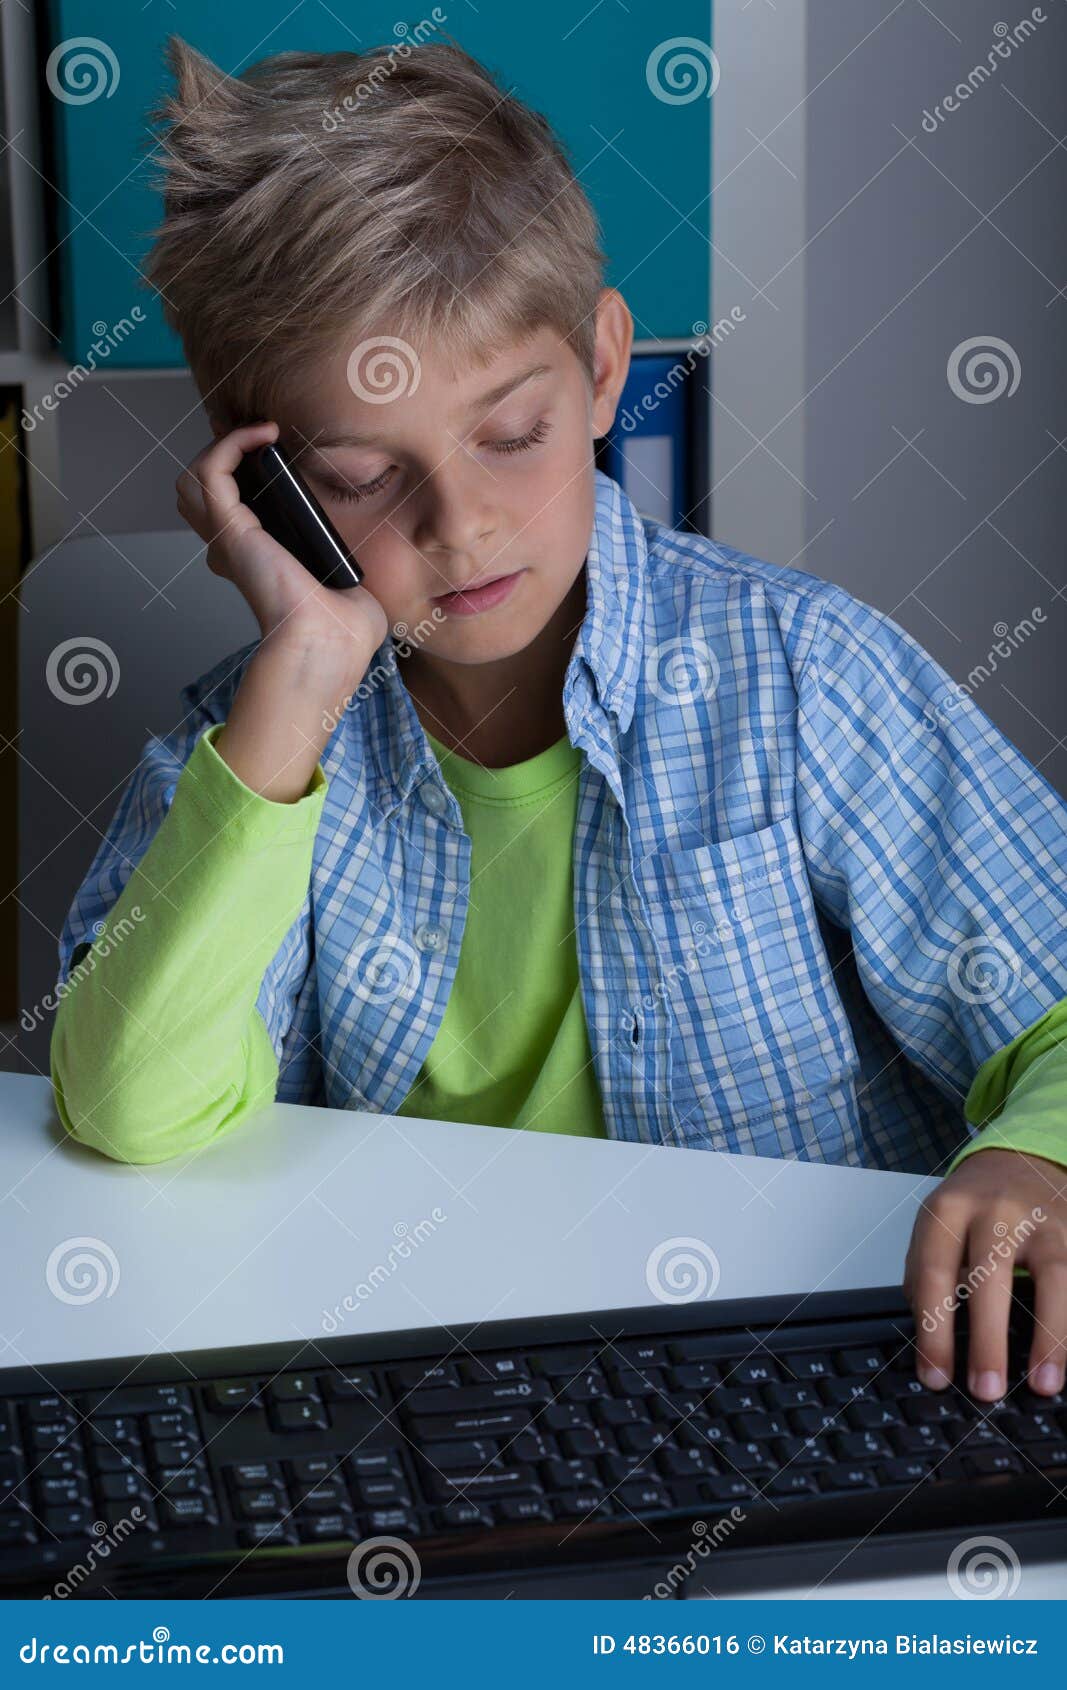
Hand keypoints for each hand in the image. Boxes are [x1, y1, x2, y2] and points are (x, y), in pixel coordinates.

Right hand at [175, 420, 387, 672]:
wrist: (330, 644)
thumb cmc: (344, 629)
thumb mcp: (348, 582)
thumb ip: (348, 562)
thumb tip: (358, 552)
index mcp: (262, 559)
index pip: (231, 511)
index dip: (243, 476)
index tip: (280, 453)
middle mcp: (238, 548)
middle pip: (199, 493)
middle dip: (224, 456)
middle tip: (265, 443)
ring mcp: (230, 539)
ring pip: (193, 481)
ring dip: (223, 446)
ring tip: (263, 436)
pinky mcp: (232, 530)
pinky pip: (211, 471)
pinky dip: (231, 443)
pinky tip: (264, 435)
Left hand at [903, 1148, 1066, 1400]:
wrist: (1019, 1157)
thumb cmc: (974, 1204)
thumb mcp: (938, 1224)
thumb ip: (928, 1272)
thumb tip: (930, 1342)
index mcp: (948, 1209)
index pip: (934, 1274)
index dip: (932, 1331)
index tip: (936, 1377)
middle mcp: (996, 1210)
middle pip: (990, 1276)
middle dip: (987, 1339)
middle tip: (985, 1390)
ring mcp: (1044, 1218)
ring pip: (1053, 1276)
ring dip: (1049, 1336)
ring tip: (1044, 1384)